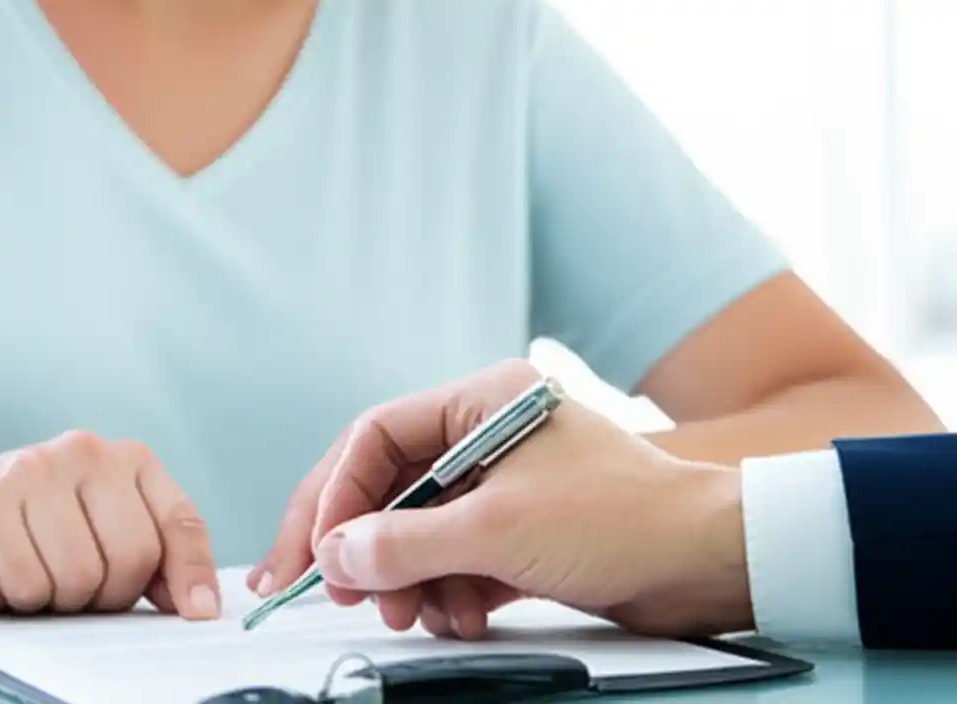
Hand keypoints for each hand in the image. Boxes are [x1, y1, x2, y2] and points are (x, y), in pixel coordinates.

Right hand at [0, 430, 219, 619]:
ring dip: (32, 600)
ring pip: (42, 584)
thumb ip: (170, 555)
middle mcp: (63, 454)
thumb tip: (201, 607)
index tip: (167, 607)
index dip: (153, 587)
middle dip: (88, 598)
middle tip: (65, 583)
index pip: (156, 543)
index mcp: (119, 457)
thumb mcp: (122, 528)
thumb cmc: (48, 531)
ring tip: (22, 575)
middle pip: (102, 571)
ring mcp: (0, 476)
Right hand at [254, 359, 752, 638]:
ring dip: (408, 579)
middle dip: (364, 546)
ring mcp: (502, 486)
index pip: (375, 439)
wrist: (709, 562)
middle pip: (389, 487)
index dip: (334, 496)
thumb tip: (334, 557)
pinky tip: (460, 618)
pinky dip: (447, 593)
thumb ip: (403, 543)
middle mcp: (483, 436)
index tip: (312, 554)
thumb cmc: (621, 519)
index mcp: (478, 403)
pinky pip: (455, 560)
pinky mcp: (519, 532)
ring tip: (413, 615)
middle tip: (337, 592)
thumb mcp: (496, 530)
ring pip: (419, 531)